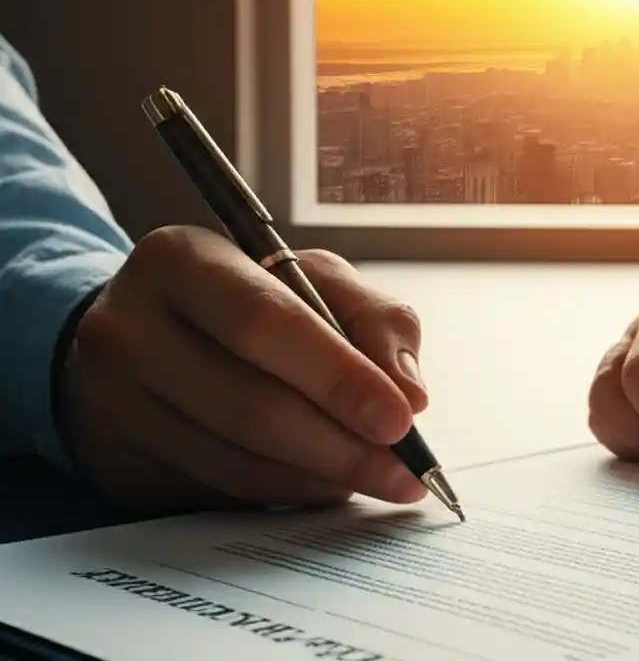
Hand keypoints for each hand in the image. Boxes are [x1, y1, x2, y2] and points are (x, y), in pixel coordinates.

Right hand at [62, 226, 430, 511]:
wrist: (143, 336)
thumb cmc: (247, 300)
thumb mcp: (313, 280)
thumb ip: (374, 321)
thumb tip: (410, 395)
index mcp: (181, 261)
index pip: (264, 322)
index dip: (339, 376)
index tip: (401, 420)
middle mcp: (130, 327)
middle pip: (250, 404)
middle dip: (343, 445)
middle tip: (403, 471)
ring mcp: (114, 400)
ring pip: (238, 460)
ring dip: (323, 477)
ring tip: (378, 478)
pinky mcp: (117, 458)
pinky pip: (222, 488)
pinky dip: (289, 491)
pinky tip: (328, 483)